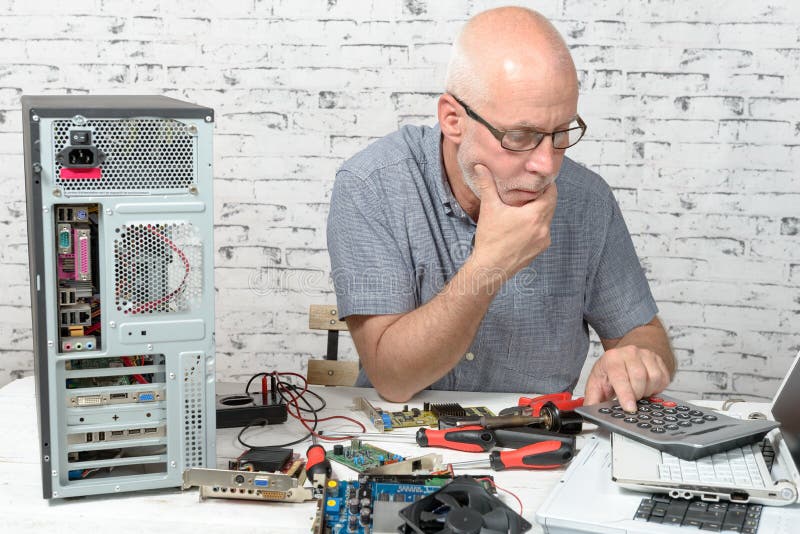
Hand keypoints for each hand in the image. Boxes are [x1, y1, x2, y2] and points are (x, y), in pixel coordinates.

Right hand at [470, 164, 556, 281]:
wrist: (490, 267)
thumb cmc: (490, 239)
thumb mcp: (489, 208)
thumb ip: (487, 185)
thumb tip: (481, 167)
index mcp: (534, 216)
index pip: (551, 193)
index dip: (547, 184)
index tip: (538, 178)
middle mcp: (543, 228)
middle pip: (551, 205)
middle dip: (543, 196)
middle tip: (531, 188)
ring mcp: (543, 240)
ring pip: (547, 218)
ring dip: (540, 210)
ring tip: (526, 205)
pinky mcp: (540, 249)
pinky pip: (543, 231)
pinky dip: (537, 224)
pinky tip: (523, 223)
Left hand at [584, 345, 670, 411]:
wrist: (625, 356)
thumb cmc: (610, 371)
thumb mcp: (597, 383)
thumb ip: (592, 399)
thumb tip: (588, 415)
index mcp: (611, 358)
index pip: (619, 376)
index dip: (625, 394)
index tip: (629, 408)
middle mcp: (629, 353)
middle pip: (639, 377)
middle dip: (636, 394)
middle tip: (632, 400)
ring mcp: (645, 355)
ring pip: (653, 378)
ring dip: (647, 391)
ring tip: (638, 392)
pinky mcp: (658, 361)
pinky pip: (663, 378)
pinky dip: (657, 388)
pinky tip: (647, 388)